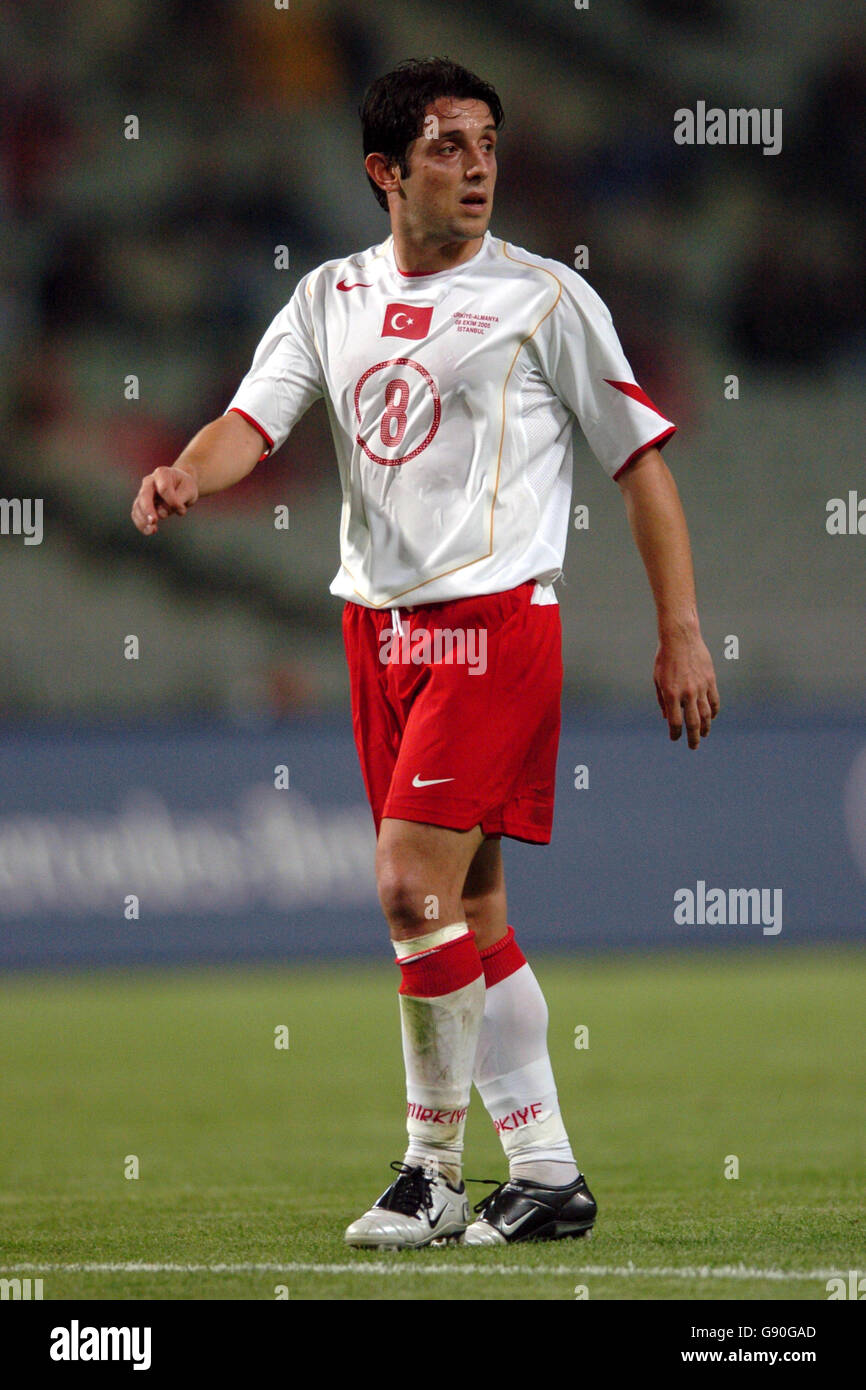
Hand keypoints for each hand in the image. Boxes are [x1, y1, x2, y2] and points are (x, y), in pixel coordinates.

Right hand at [131, 464, 198, 534]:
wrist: (180, 485)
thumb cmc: (185, 486)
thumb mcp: (189, 490)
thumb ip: (178, 500)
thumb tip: (162, 513)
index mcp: (162, 473)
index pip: (164, 488)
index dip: (172, 501)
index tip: (181, 508)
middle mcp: (149, 481)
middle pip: (145, 495)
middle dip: (148, 509)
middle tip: (153, 521)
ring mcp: (143, 492)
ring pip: (138, 506)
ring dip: (143, 519)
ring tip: (153, 530)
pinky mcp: (141, 504)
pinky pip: (136, 514)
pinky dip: (141, 524)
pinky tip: (149, 531)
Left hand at [653, 630, 719, 748]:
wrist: (680, 638)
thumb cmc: (665, 658)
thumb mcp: (657, 679)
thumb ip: (662, 700)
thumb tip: (666, 717)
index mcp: (671, 694)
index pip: (675, 722)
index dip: (675, 733)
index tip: (675, 738)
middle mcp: (687, 693)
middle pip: (693, 723)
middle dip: (693, 738)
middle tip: (693, 747)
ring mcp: (701, 687)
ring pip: (706, 714)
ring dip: (705, 727)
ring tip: (703, 735)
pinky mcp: (710, 680)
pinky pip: (714, 701)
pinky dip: (713, 712)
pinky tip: (711, 718)